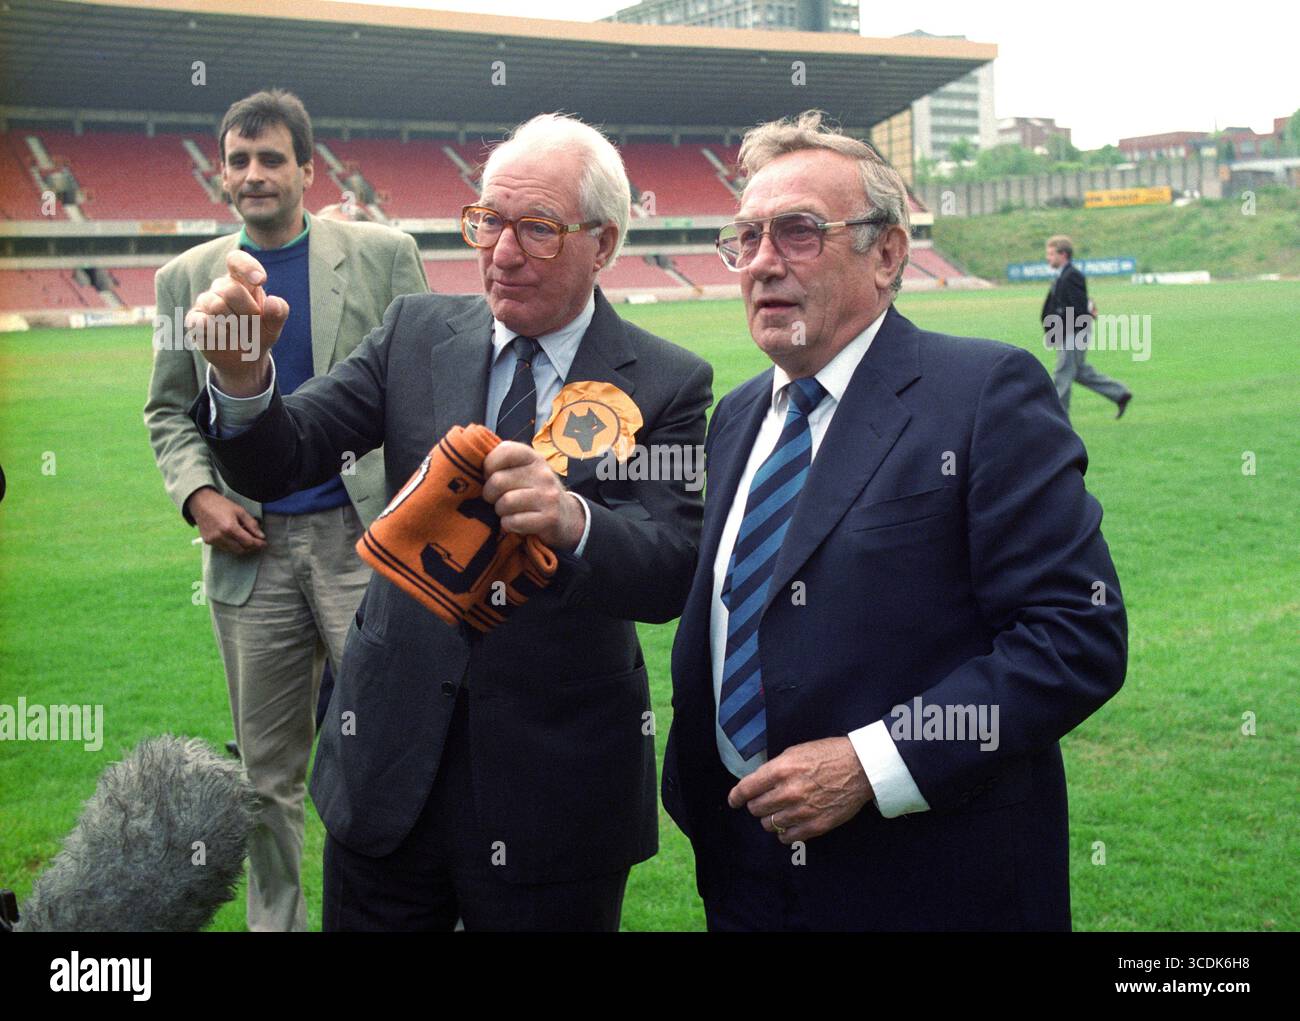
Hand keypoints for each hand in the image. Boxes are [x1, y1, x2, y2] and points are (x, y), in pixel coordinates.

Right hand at [184, 250, 286, 395]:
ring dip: (234, 325)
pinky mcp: (195, 320)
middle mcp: (221, 287)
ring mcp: (205, 302)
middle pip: (231, 290)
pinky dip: (218, 332)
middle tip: (252, 323)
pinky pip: (202, 321)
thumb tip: (273, 302)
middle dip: (248, 312)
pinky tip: (225, 336)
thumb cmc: (259, 333)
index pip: (236, 260)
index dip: (247, 267)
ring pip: (216, 305)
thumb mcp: (274, 325)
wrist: (243, 359)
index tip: (261, 281)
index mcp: (241, 281)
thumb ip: (279, 312)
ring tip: (238, 331)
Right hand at [186, 486, 266, 554]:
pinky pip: (224, 548)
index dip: (258, 544)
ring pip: (233, 550)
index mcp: (229, 527)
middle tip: (258, 543)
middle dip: (252, 548)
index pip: (248, 542)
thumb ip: (251, 524)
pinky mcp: (208, 542)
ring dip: (242, 547)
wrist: (200, 503)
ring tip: (247, 539)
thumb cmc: (221, 505)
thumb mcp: (240, 511)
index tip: (264, 543)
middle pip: (241, 549)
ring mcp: (213, 540)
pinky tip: (235, 538)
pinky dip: (232, 545)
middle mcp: (220, 536)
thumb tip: (261, 536)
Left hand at [481, 441, 584, 550]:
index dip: (489, 465)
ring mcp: (547, 496)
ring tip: (507, 511)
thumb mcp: (524, 470)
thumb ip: (503, 463)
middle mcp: (542, 473)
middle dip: (489, 494)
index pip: (504, 451)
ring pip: (505, 503)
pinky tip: (515, 522)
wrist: (567, 516)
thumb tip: (471, 460)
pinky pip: (514, 522)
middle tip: (494, 499)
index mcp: (533, 457)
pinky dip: (509, 525)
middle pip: (498, 481)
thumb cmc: (534, 491)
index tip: (490, 475)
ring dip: (500, 511)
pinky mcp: (549, 518)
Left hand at [728, 736, 873, 844]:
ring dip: (770, 818)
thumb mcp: (795, 752)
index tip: (734, 801)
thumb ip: (774, 768)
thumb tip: (756, 782)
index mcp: (781, 770)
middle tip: (765, 800)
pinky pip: (787, 838)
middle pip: (756, 809)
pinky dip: (784, 833)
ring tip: (780, 811)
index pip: (746, 789)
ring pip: (769, 825)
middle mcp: (788, 792)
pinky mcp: (815, 826)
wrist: (861, 768)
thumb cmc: (828, 755)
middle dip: (757, 805)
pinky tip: (789, 824)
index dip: (736, 797)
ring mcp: (801, 811)